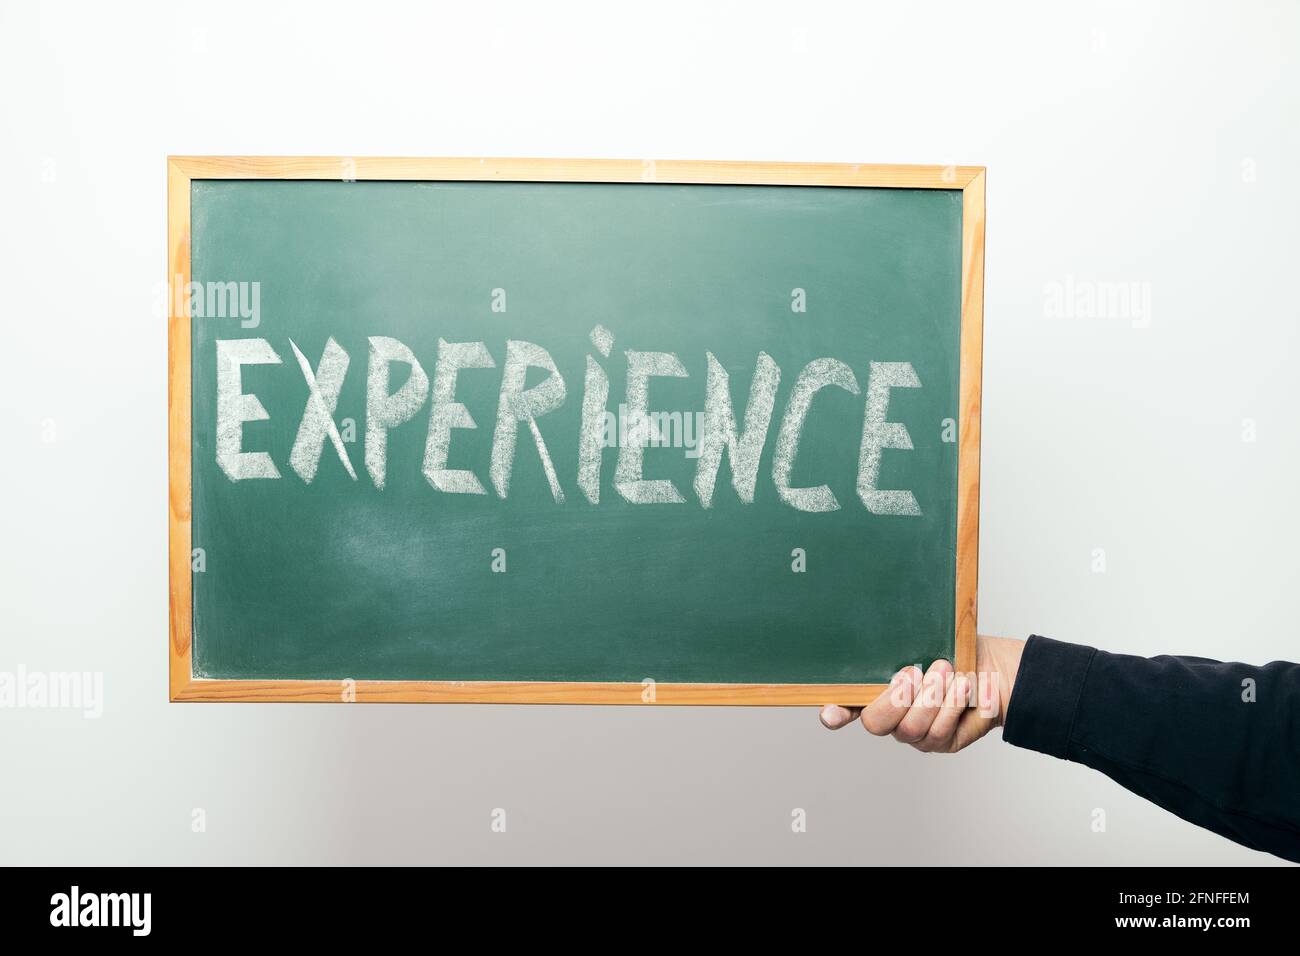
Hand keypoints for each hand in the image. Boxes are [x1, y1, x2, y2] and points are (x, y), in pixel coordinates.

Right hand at [819, 635, 1024, 752]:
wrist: (995, 668)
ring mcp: (913, 732)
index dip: (835, 713)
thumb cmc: (955, 652)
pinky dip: (952, 705)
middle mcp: (890, 715)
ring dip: (931, 696)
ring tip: (946, 671)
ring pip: (910, 728)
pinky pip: (938, 733)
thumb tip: (883, 647)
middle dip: (896, 698)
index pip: (844, 706)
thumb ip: (899, 650)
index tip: (832, 714)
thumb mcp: (926, 644)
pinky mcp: (938, 742)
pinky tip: (962, 687)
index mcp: (876, 688)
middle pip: (875, 723)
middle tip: (915, 672)